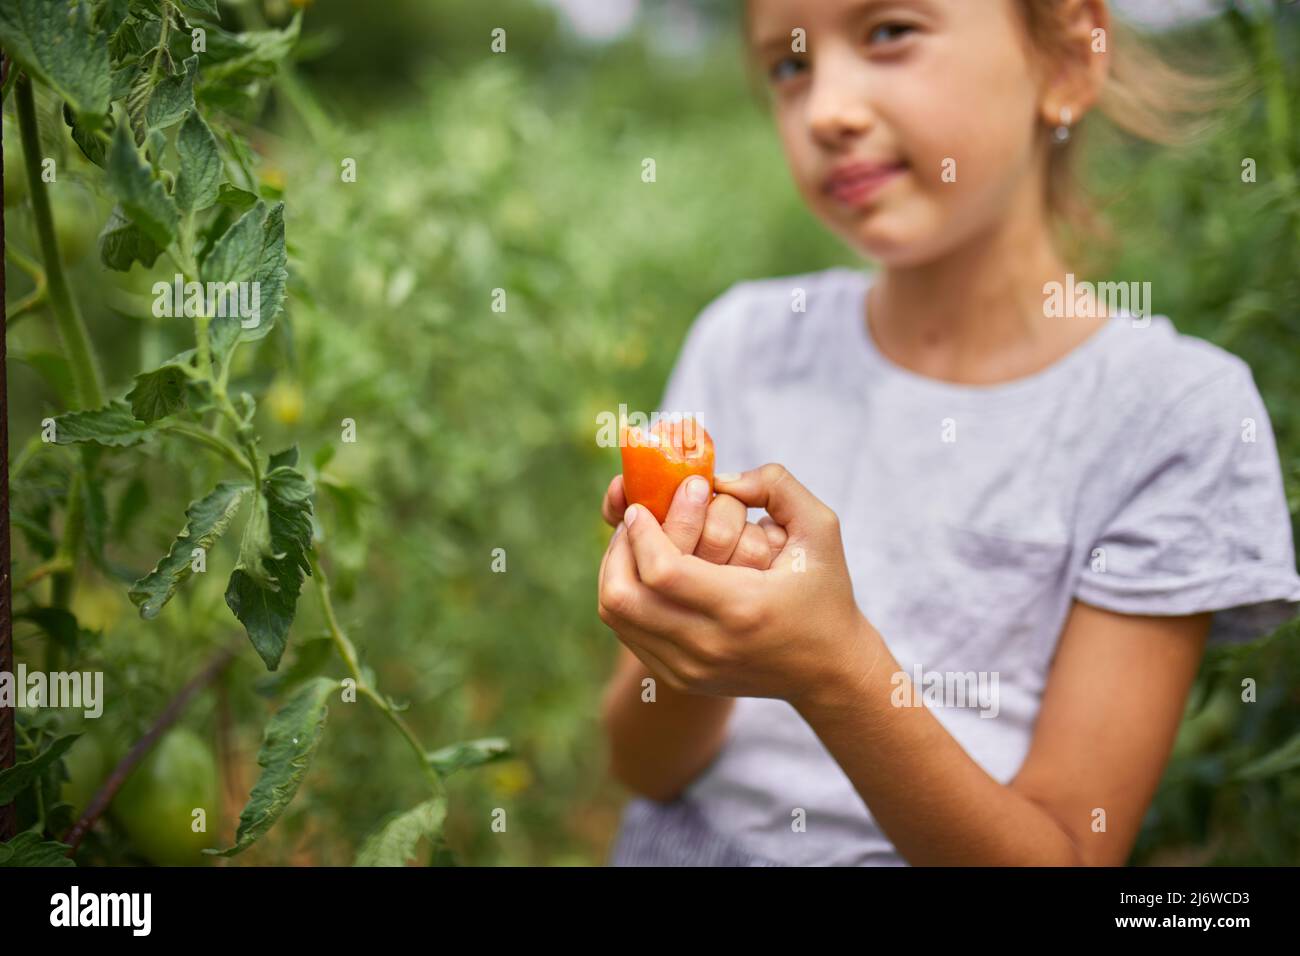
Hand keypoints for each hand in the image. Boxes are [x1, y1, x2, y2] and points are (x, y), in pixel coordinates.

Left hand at [597, 464, 874, 705]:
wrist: (829, 670)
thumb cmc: (824, 592)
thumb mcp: (820, 529)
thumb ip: (776, 485)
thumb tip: (719, 479)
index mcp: (742, 607)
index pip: (662, 572)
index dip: (640, 533)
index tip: (641, 507)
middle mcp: (709, 645)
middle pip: (624, 599)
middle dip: (617, 550)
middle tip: (633, 522)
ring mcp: (690, 668)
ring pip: (617, 617)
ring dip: (614, 572)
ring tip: (634, 543)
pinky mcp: (680, 678)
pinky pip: (627, 634)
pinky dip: (624, 598)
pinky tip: (643, 573)